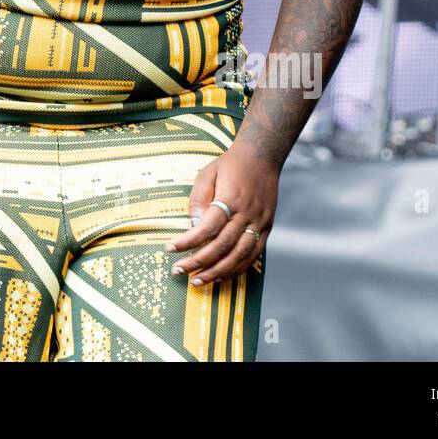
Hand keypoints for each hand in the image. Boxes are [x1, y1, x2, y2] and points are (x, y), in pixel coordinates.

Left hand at [163, 146, 277, 285]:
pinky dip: (236, 269)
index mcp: (230, 199)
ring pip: (239, 256)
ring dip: (217, 272)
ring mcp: (259, 223)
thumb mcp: (207, 174)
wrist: (262, 157)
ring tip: (197, 281)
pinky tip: (221, 276)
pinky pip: (253, 256)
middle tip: (179, 271)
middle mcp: (247, 214)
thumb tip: (192, 226)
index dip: (188, 241)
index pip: (207, 227)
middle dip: (199, 262)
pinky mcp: (267, 229)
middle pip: (222, 246)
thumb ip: (198, 200)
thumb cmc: (230, 165)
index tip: (170, 249)